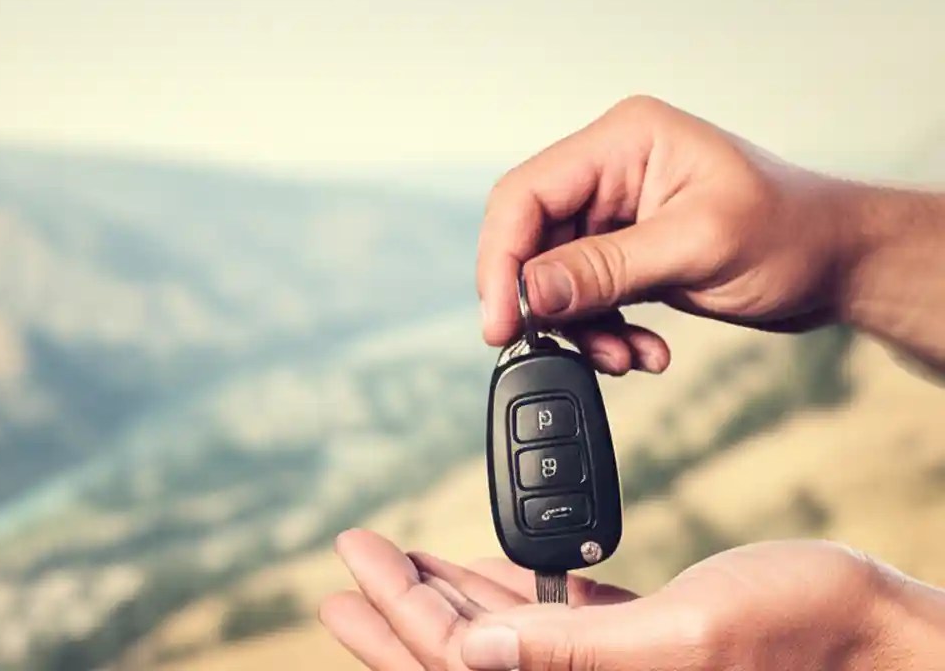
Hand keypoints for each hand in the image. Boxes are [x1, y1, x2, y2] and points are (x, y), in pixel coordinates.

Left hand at [320, 529, 942, 670]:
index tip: (348, 561)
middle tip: (344, 564)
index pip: (458, 663)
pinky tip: (476, 570)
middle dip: (396, 611)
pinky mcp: (632, 646)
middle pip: (459, 657)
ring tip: (390, 562)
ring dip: (440, 598)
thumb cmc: (801, 632)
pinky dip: (503, 594)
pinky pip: (547, 623)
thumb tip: (468, 657)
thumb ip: (571, 652)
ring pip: (496, 638)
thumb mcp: (683, 635)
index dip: (396, 611)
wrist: (876, 634)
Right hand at [476, 95, 944, 374]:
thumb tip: (529, 295)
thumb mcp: (695, 249)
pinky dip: (603, 331)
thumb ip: (605, 270)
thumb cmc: (793, 234)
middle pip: (531, 238)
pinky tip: (641, 351)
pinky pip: (585, 294)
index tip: (503, 321)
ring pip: (554, 276)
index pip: (525, 194)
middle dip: (544, 302)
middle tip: (550, 348)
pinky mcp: (626, 249)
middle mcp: (611, 170)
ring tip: (623, 357)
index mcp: (623, 141)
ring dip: (580, 327)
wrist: (842, 265)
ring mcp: (616, 211)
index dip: (503, 260)